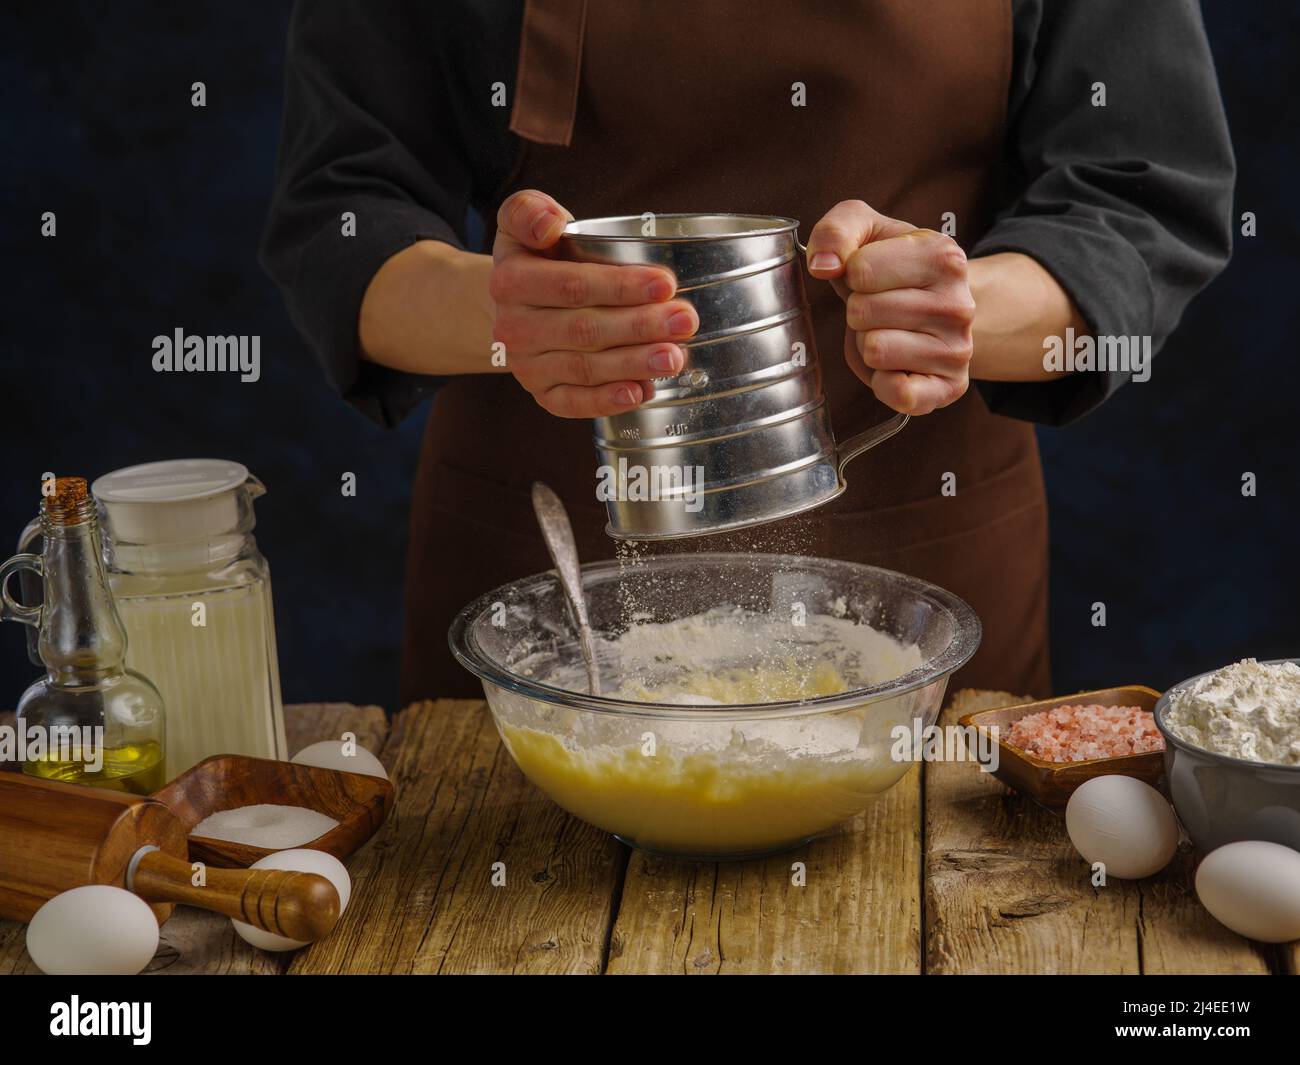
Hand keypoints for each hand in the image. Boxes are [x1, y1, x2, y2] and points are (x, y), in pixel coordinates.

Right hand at [490, 190, 697, 416]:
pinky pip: (573, 403)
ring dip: (633, 364)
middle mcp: (514, 327)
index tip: (665, 284)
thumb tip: (550, 225)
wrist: (513, 305)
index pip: (572, 285)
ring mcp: (527, 365)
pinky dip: (607, 401)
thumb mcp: (522, 219)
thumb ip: (531, 211)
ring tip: (674, 357)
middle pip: (585, 330)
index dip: (621, 287)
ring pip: (585, 368)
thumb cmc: (535, 257)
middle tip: (684, 321)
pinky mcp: (542, 393)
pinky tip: (640, 392)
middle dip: (640, 326)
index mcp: (511, 281)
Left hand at [805, 200, 973, 414]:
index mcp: (944, 257)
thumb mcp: (867, 233)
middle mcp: (959, 303)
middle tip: (882, 309)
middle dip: (860, 312)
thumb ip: (837, 231)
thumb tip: (823, 265)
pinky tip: (898, 365)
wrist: (937, 308)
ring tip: (892, 332)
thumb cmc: (894, 269)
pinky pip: (897, 393)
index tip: (873, 276)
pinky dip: (883, 382)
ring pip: (874, 350)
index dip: (853, 275)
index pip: (859, 269)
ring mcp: (958, 349)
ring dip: (869, 345)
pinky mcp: (949, 388)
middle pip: (863, 311)